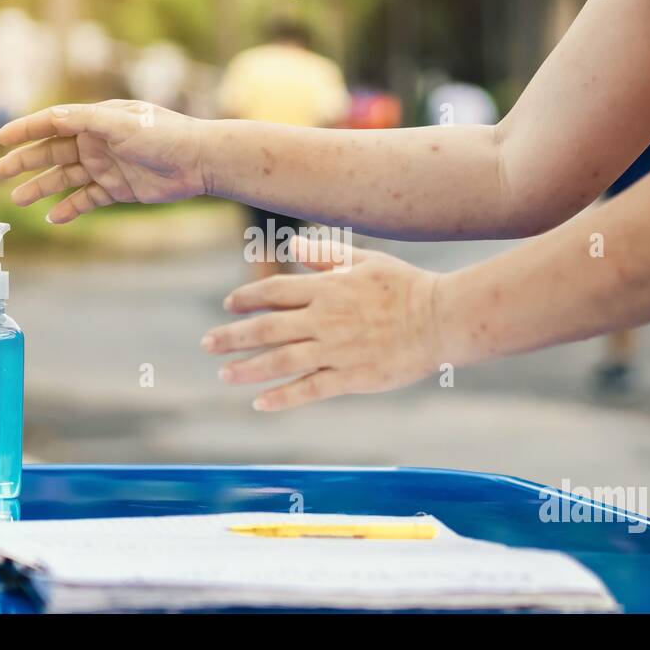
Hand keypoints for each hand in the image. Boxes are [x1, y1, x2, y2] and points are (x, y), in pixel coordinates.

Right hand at [0, 100, 205, 223]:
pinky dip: (70, 208)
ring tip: (18, 198)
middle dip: (24, 161)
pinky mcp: (117, 189)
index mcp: (95, 120)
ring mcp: (105, 166)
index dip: (24, 130)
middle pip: (51, 152)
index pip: (51, 123)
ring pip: (65, 178)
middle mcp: (96, 141)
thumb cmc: (164, 134)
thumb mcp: (122, 123)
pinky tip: (53, 217)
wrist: (198, 160)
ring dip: (41, 187)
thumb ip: (86, 120)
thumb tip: (53, 118)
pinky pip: (86, 199)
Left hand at [202, 236, 442, 410]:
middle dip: (232, 336)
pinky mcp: (351, 377)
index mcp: (326, 288)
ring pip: (280, 361)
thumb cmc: (406, 286)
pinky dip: (282, 397)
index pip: (273, 292)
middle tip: (207, 343)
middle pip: (266, 328)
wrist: (441, 318)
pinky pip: (309, 389)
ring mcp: (336, 350)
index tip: (228, 306)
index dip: (246, 299)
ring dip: (247, 368)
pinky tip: (260, 403)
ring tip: (223, 374)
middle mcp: (324, 319)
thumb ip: (326, 254)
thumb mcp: (365, 259)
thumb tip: (292, 245)